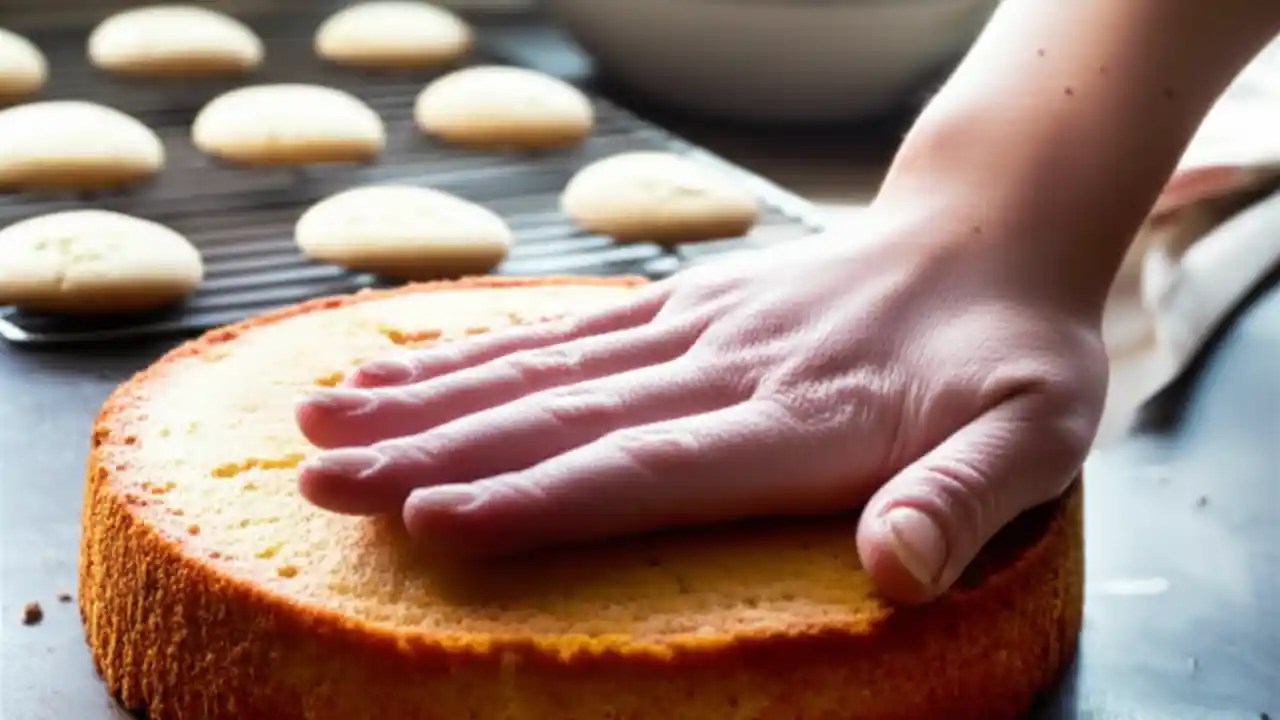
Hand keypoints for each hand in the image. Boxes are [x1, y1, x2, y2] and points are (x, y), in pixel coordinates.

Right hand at [295, 208, 1106, 602]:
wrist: (989, 235)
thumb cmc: (1014, 357)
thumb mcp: (1036, 437)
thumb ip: (962, 503)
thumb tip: (894, 573)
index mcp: (804, 421)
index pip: (647, 467)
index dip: (539, 498)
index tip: (433, 519)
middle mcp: (726, 370)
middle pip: (561, 418)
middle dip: (432, 453)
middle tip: (320, 482)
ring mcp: (693, 328)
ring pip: (540, 369)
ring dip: (424, 401)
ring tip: (322, 426)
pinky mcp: (680, 304)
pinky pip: (563, 329)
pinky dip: (474, 352)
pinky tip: (399, 367)